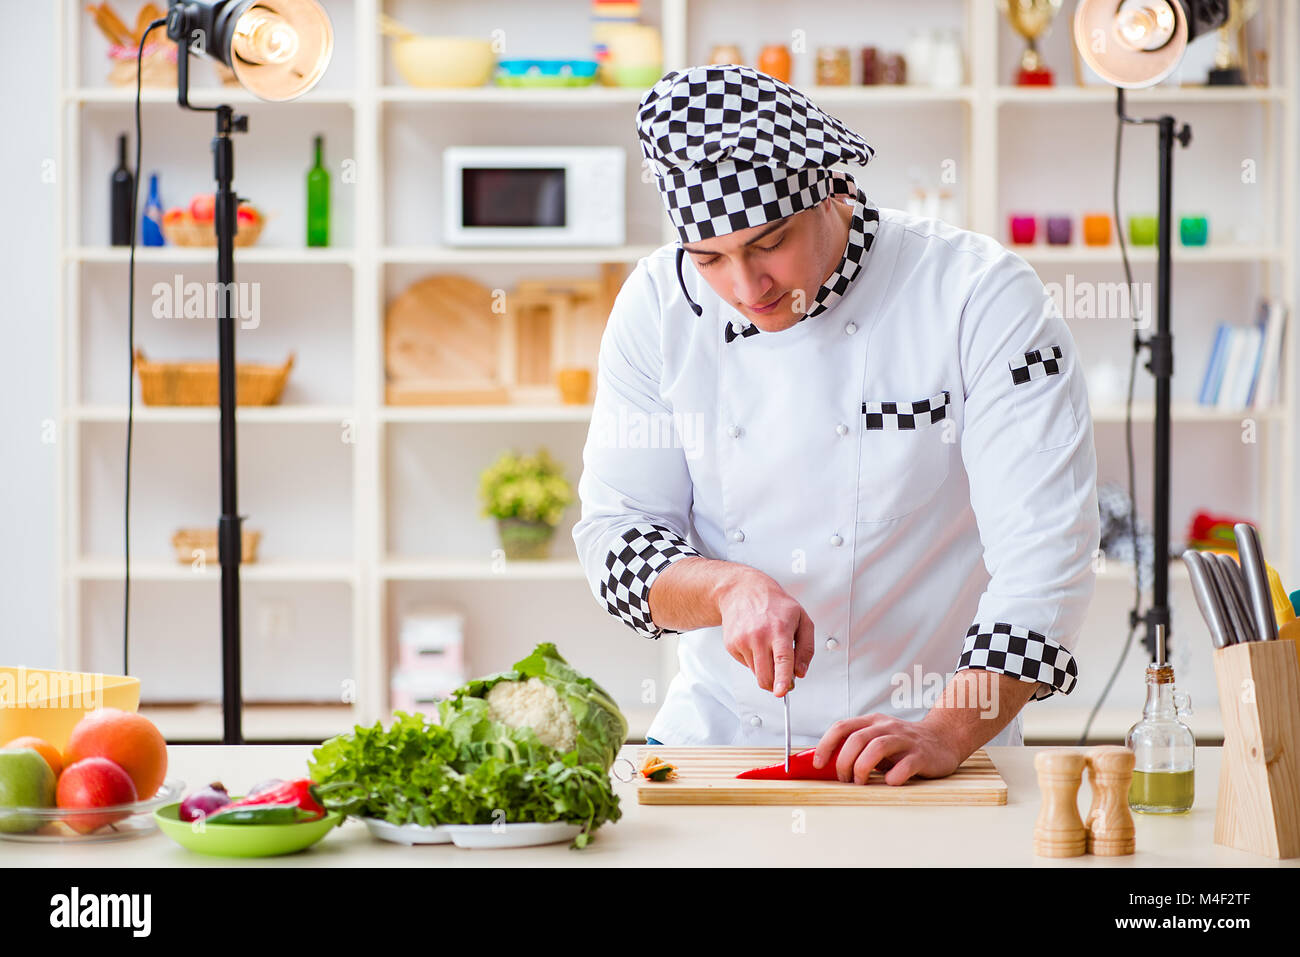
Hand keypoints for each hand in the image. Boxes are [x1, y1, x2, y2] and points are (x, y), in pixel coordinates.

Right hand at [715, 567, 814, 695]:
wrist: (742, 591)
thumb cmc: (774, 604)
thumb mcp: (802, 619)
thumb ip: (806, 648)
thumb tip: (800, 671)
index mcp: (779, 629)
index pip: (782, 659)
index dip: (783, 679)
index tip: (782, 692)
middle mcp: (759, 636)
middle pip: (766, 675)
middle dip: (776, 684)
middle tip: (783, 680)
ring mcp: (742, 641)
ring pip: (757, 673)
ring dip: (766, 668)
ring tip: (768, 647)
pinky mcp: (731, 645)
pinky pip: (746, 665)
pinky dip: (754, 660)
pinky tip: (756, 643)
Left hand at [812, 714, 964, 785]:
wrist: (943, 739)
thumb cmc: (903, 744)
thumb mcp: (878, 739)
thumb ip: (857, 747)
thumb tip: (827, 765)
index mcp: (872, 722)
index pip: (842, 727)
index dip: (826, 745)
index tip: (818, 764)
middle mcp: (887, 727)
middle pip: (856, 739)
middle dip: (844, 762)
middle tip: (844, 778)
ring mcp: (904, 740)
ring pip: (877, 747)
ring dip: (862, 768)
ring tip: (861, 782)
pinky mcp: (921, 755)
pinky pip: (904, 765)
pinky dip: (893, 777)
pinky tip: (889, 782)